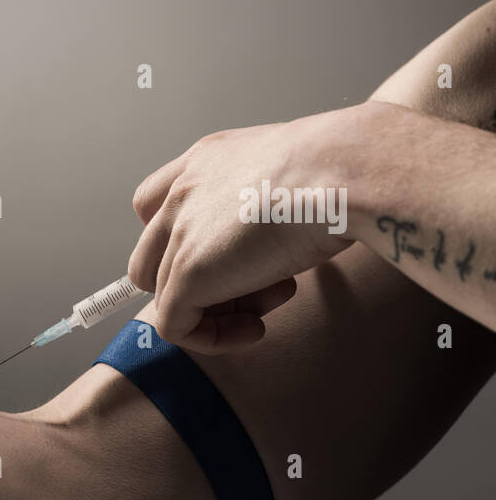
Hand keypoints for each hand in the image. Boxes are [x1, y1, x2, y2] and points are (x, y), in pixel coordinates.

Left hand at [127, 107, 364, 352]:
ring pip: (166, 294)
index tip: (229, 257)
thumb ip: (264, 202)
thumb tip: (269, 243)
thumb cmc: (345, 171)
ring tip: (273, 299)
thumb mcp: (295, 176)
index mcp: (205, 160)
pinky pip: (175, 326)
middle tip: (256, 287)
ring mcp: (179, 233)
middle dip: (197, 283)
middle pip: (152, 256)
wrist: (348, 171)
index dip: (180, 242)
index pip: (155, 206)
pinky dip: (211, 338)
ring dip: (218, 310)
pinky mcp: (187, 274)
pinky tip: (255, 330)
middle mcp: (181, 191)